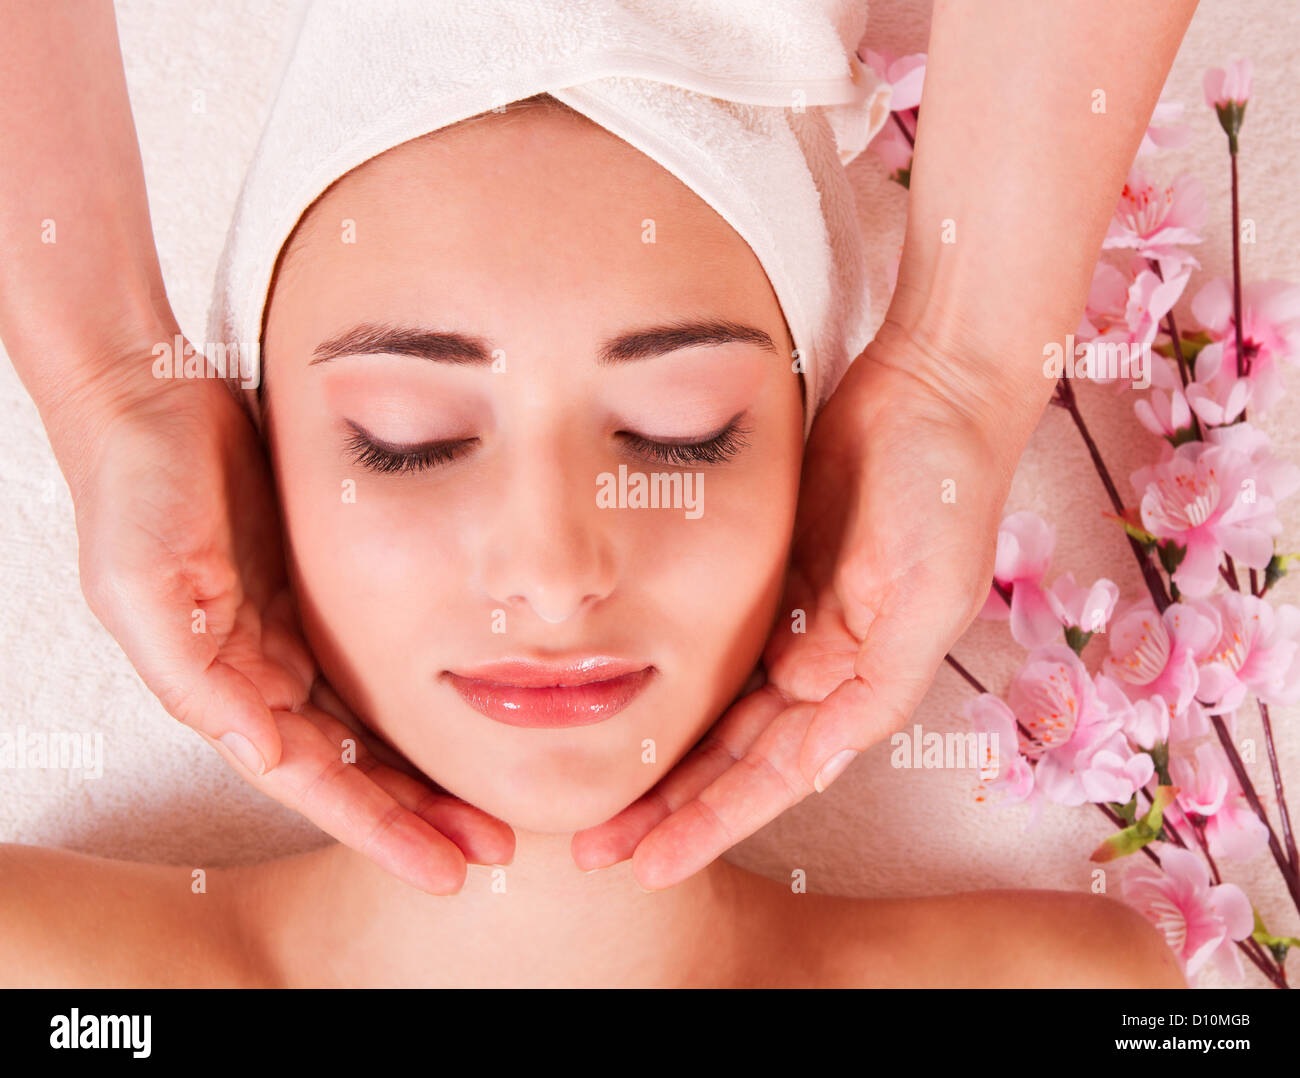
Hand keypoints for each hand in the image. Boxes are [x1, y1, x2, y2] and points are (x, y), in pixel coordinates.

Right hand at [58, 337, 512, 892]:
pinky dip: (423, 701)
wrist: (153, 402)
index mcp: (224, 688)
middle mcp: (265, 675)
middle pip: (354, 767)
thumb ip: (194, 677)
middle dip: (418, 816)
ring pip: (375, 726)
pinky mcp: (327, 594)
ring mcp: (298, 637)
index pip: (312, 780)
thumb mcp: (144, 582)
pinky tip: (471, 718)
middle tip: (493, 849)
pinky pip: (383, 663)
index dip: (376, 828)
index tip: (443, 869)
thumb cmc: (137, 489)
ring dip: (429, 772)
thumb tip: (263, 754)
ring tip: (495, 810)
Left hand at [572, 319, 1027, 887]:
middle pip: (732, 757)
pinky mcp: (769, 579)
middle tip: (595, 849)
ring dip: (663, 759)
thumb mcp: (926, 592)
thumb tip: (815, 751)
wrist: (931, 392)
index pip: (773, 774)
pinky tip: (626, 705)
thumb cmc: (945, 491)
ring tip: (599, 800)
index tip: (649, 865)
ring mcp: (794, 624)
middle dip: (670, 808)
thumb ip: (876, 676)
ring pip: (715, 712)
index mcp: (859, 683)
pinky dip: (672, 682)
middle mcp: (822, 667)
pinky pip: (714, 647)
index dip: (712, 822)